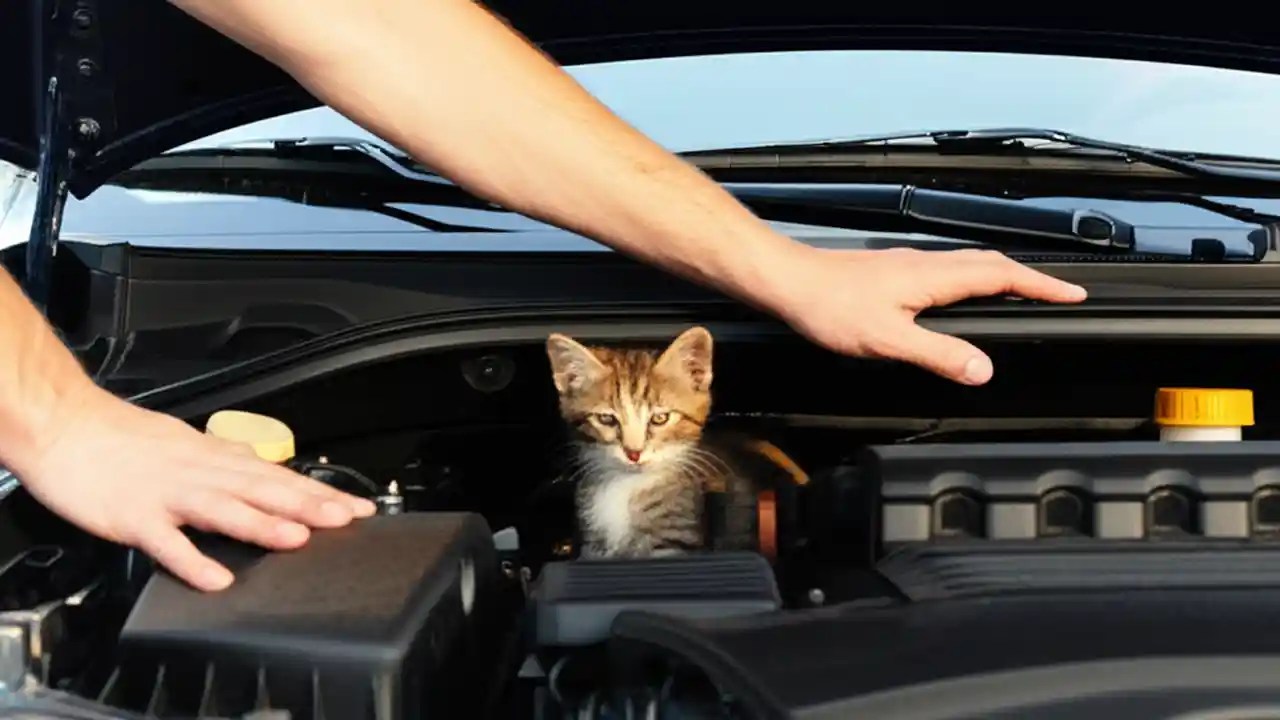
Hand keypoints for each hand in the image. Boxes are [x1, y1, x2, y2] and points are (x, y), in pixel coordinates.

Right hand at [15, 385, 375, 590]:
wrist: (67, 427)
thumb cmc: (125, 439)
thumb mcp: (191, 444)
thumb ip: (230, 462)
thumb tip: (268, 470)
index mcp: (217, 459)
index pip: (281, 475)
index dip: (323, 491)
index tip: (360, 507)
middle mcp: (201, 473)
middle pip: (263, 489)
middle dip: (310, 505)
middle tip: (348, 520)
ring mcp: (170, 494)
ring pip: (224, 509)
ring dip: (263, 524)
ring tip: (298, 540)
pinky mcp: (135, 516)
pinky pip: (168, 542)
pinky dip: (193, 559)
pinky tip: (215, 578)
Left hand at [769, 246, 1087, 383]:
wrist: (789, 282)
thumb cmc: (829, 305)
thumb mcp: (888, 339)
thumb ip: (938, 354)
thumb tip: (982, 369)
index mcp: (934, 277)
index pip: (1003, 275)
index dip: (1042, 285)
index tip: (1074, 294)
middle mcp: (926, 264)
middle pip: (992, 264)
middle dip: (1031, 279)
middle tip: (1058, 294)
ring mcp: (908, 266)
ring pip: (968, 265)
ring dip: (1002, 277)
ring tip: (1022, 295)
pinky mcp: (892, 273)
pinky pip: (947, 272)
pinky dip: (971, 282)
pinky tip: (959, 299)